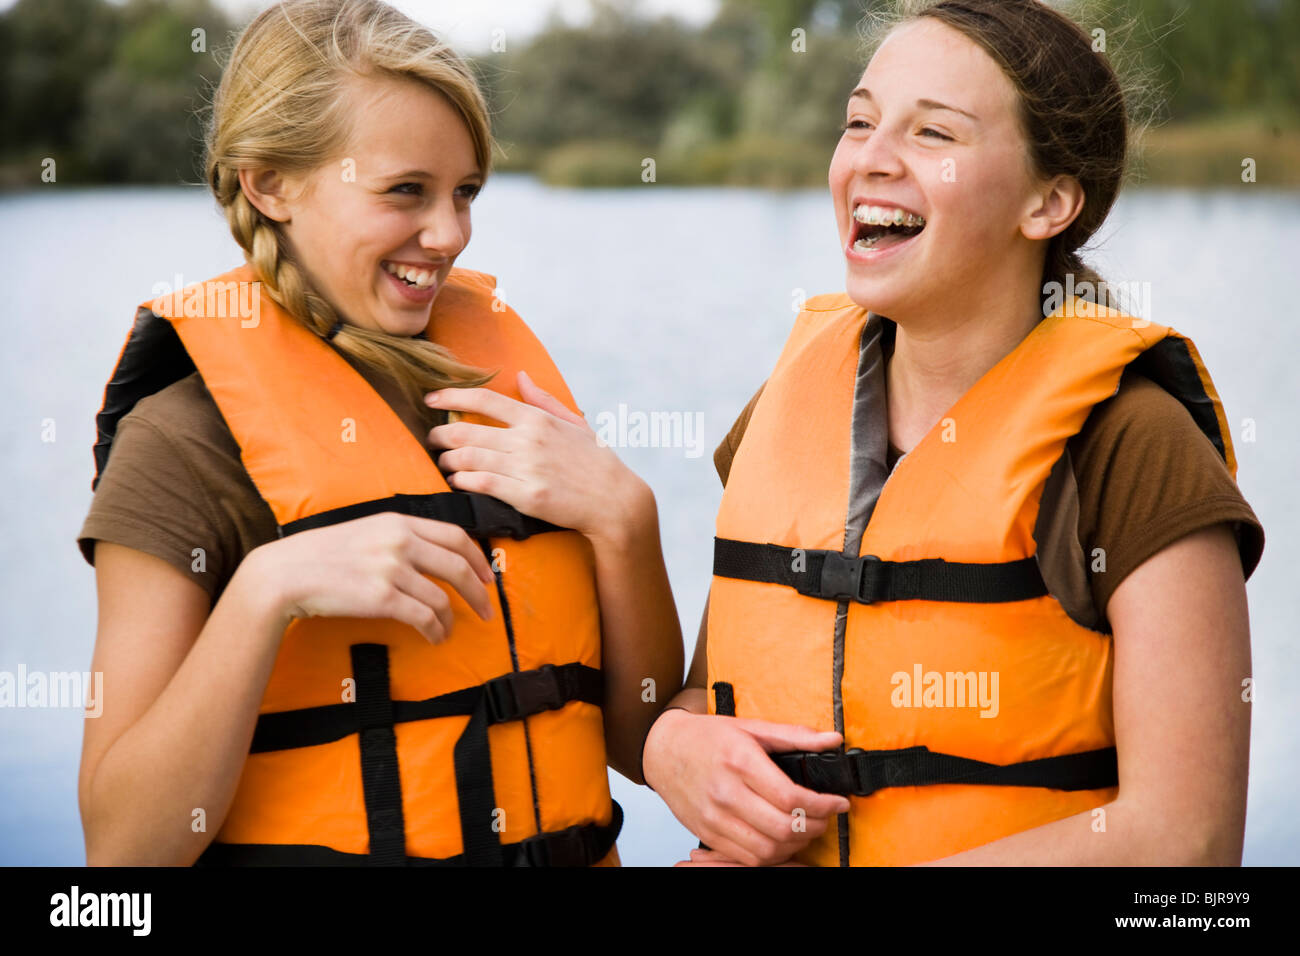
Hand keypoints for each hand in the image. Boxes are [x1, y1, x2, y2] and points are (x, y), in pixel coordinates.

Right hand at [249, 512, 494, 643]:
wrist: (285, 573)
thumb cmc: (323, 555)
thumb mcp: (366, 530)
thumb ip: (400, 537)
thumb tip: (433, 556)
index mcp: (399, 521)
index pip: (455, 535)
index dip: (477, 558)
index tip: (486, 576)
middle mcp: (400, 541)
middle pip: (457, 566)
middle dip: (479, 592)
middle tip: (488, 609)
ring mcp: (392, 569)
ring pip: (442, 598)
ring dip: (453, 619)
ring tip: (450, 630)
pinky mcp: (382, 598)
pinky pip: (424, 617)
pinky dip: (436, 630)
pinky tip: (435, 637)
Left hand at [425, 370, 643, 539]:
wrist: (615, 501)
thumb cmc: (596, 461)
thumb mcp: (573, 422)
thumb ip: (543, 400)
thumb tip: (520, 377)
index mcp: (537, 418)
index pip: (484, 399)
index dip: (451, 396)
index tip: (431, 399)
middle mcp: (528, 440)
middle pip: (465, 430)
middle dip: (439, 435)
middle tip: (432, 440)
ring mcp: (526, 468)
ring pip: (467, 458)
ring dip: (447, 461)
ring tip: (443, 464)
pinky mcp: (526, 496)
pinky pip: (481, 483)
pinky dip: (462, 481)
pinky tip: (457, 482)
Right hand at [642, 708, 850, 866]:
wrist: (663, 750)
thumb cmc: (706, 737)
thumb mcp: (751, 727)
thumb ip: (795, 736)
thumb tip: (832, 740)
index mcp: (740, 762)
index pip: (791, 798)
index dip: (823, 805)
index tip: (838, 802)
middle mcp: (726, 793)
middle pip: (783, 828)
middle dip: (816, 827)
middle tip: (825, 817)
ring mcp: (714, 817)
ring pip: (766, 850)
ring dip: (795, 845)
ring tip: (806, 829)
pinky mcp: (707, 834)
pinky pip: (746, 858)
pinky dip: (770, 855)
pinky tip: (780, 840)